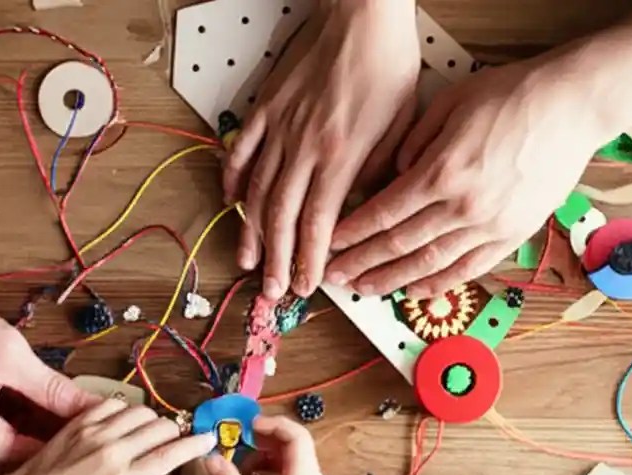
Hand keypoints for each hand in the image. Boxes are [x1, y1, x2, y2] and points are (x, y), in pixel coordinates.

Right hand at [0, 297, 98, 474]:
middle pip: (22, 464)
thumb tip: (92, 405)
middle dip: (54, 441)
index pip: (41, 458)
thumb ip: (53, 388)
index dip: (76, 441)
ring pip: (3, 458)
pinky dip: (6, 432)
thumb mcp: (8, 355)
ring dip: (30, 436)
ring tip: (55, 407)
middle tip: (81, 414)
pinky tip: (24, 406)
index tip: (102, 424)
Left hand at [0, 400, 216, 474]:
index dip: (195, 445)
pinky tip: (126, 422)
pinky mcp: (78, 423)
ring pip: (140, 412)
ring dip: (154, 420)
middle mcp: (113, 452)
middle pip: (161, 428)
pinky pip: (113, 403)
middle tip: (180, 441)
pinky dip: (127, 409)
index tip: (208, 440)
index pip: (171, 455)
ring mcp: (94, 433)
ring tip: (155, 432)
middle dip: (177, 432)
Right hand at [222, 0, 419, 298]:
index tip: (307, 287)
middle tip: (272, 291)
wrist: (362, 16)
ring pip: (257, 190)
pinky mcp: (266, 107)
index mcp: (342, 155)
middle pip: (281, 217)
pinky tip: (230, 203)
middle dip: (276, 260)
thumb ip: (378, 173)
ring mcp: (280, 128)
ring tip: (246, 262)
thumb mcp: (401, 127)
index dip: (309, 260)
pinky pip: (242, 150)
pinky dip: (233, 179)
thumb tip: (361, 209)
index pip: (318, 224)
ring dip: (251, 232)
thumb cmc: (387, 65)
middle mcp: (305, 148)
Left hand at [325, 57, 607, 297]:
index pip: (384, 213)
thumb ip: (414, 142)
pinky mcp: (514, 234)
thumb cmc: (513, 95)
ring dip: (393, 281)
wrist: (573, 106)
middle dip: (362, 263)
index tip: (331, 243)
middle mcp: (463, 206)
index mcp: (442, 171)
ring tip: (365, 291)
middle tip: (335, 276)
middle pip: (400, 245)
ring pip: (431, 264)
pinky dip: (438, 283)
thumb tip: (395, 176)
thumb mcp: (450, 103)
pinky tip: (415, 291)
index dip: (353, 233)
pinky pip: (469, 268)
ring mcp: (490, 225)